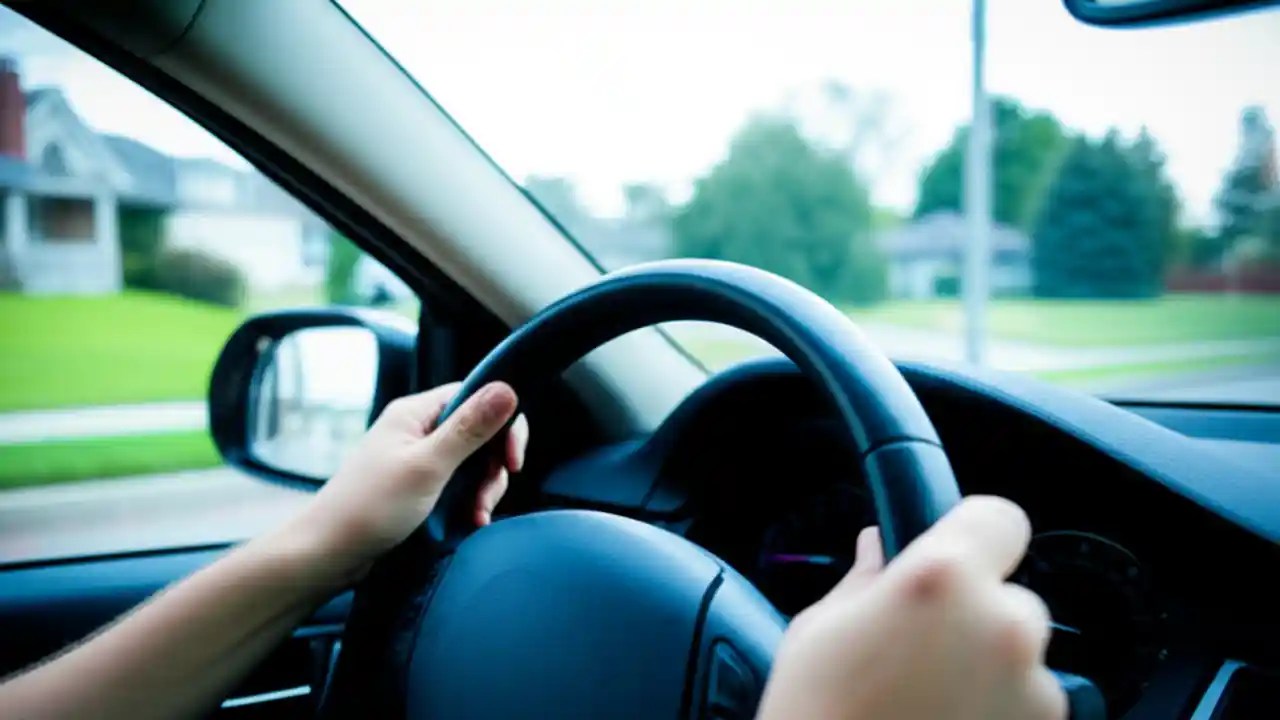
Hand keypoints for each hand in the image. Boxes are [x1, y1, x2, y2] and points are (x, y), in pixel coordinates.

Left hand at [288, 381, 526, 583]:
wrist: (328, 554)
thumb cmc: (370, 508)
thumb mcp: (427, 466)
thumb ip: (469, 429)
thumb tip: (507, 388)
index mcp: (415, 413)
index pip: (476, 396)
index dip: (503, 425)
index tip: (512, 461)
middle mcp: (417, 429)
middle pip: (480, 432)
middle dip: (493, 465)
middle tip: (487, 496)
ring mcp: (418, 459)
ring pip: (473, 462)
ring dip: (483, 489)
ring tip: (476, 516)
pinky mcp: (419, 486)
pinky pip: (458, 485)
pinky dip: (469, 502)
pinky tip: (469, 522)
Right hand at [756, 496, 1064, 719]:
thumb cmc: (815, 715)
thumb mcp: (820, 630)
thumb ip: (866, 579)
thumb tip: (879, 548)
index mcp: (942, 578)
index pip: (1000, 518)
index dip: (976, 533)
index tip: (956, 552)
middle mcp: (1001, 625)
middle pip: (1013, 597)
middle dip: (976, 615)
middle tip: (923, 648)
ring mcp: (1032, 688)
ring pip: (1022, 658)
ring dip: (989, 669)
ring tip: (929, 700)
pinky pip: (1028, 705)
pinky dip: (998, 712)